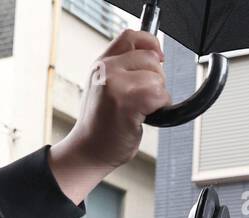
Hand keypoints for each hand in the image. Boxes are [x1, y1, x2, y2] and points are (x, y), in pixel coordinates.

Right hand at [49, 29, 169, 203]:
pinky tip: (145, 117)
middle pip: (150, 58)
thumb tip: (155, 57)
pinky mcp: (126, 102)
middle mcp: (107, 70)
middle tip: (145, 99)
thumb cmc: (100, 125)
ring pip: (157, 77)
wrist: (88, 150)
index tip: (159, 57)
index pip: (131, 36)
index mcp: (102, 63)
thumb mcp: (104, 87)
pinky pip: (159, 95)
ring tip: (142, 109)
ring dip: (158, 96)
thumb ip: (124, 70)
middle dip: (157, 78)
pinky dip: (160, 107)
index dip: (150, 43)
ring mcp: (115, 85)